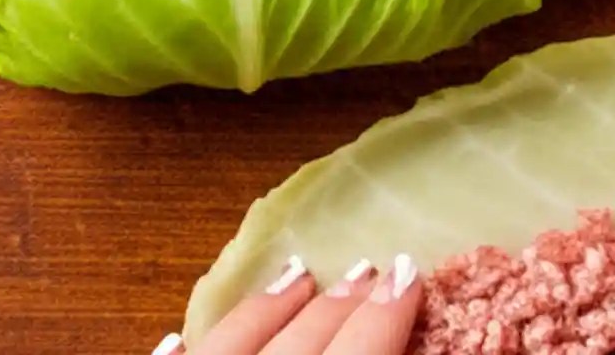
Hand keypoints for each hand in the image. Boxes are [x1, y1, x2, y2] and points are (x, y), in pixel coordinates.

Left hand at [156, 255, 420, 354]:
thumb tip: (435, 348)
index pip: (362, 348)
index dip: (389, 311)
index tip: (409, 271)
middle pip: (304, 340)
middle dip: (339, 303)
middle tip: (366, 268)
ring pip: (234, 340)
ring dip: (269, 307)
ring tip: (297, 273)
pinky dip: (180, 352)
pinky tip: (179, 336)